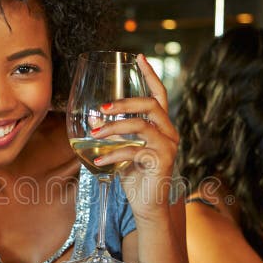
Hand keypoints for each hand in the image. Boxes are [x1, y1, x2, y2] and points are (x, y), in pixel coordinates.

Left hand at [92, 54, 178, 222]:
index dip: (150, 75)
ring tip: (95, 134)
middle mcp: (169, 133)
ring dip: (114, 128)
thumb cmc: (135, 177)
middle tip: (103, 108)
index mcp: (162, 126)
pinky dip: (113, 154)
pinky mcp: (161, 161)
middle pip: (152, 104)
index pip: (159, 94)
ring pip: (141, 125)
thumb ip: (113, 135)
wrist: (147, 206)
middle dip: (126, 102)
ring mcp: (168, 146)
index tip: (138, 57)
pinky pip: (134, 150)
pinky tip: (98, 162)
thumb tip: (92, 119)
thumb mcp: (121, 150)